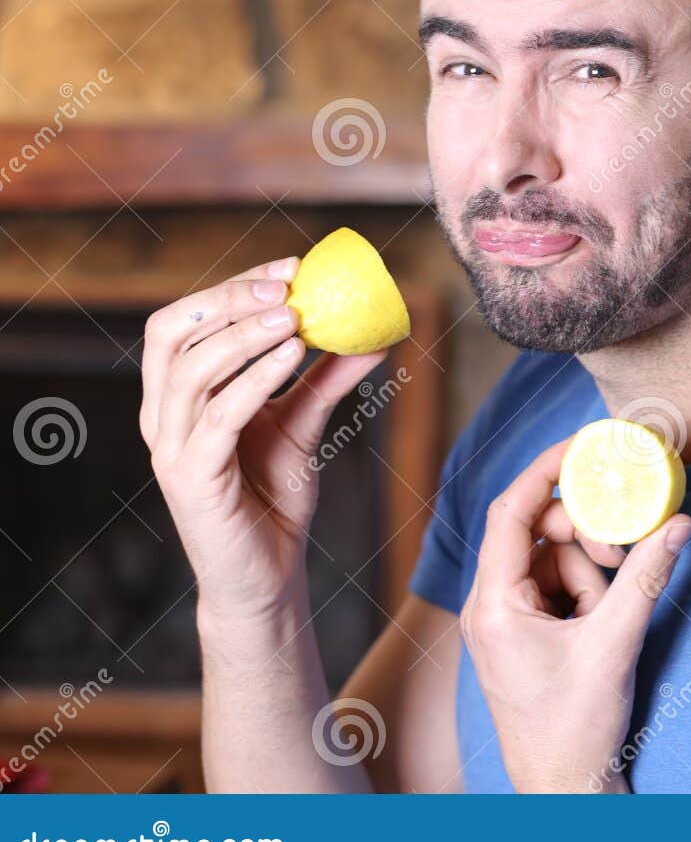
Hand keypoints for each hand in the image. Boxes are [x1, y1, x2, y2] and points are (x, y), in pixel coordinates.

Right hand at [139, 256, 388, 619]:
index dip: (232, 285)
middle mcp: (162, 416)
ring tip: (296, 315)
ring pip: (190, 369)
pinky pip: (219, 415)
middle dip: (229, 299)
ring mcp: (169, 447)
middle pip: (175, 332)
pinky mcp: (191, 478)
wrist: (267, 576)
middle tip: (288, 284)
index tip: (291, 266)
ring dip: (244, 334)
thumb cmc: (273, 499)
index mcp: (178, 396)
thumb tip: (376, 333)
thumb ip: (327, 379)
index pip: (186, 320)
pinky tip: (292, 355)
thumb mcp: (305, 425)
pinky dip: (254, 378)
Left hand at [459, 438, 690, 792]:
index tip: (584, 446)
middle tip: (619, 554)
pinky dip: (584, 594)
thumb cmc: (573, 727)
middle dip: (585, 537)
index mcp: (494, 605)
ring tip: (604, 621)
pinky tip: (597, 627)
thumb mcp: (615, 644)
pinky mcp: (521, 631)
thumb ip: (646, 577)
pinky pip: (555, 586)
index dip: (547, 470)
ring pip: (553, 559)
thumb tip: (678, 523)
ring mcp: (503, 619)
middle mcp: (489, 606)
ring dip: (589, 576)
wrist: (563, 788)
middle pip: (539, 531)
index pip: (511, 510)